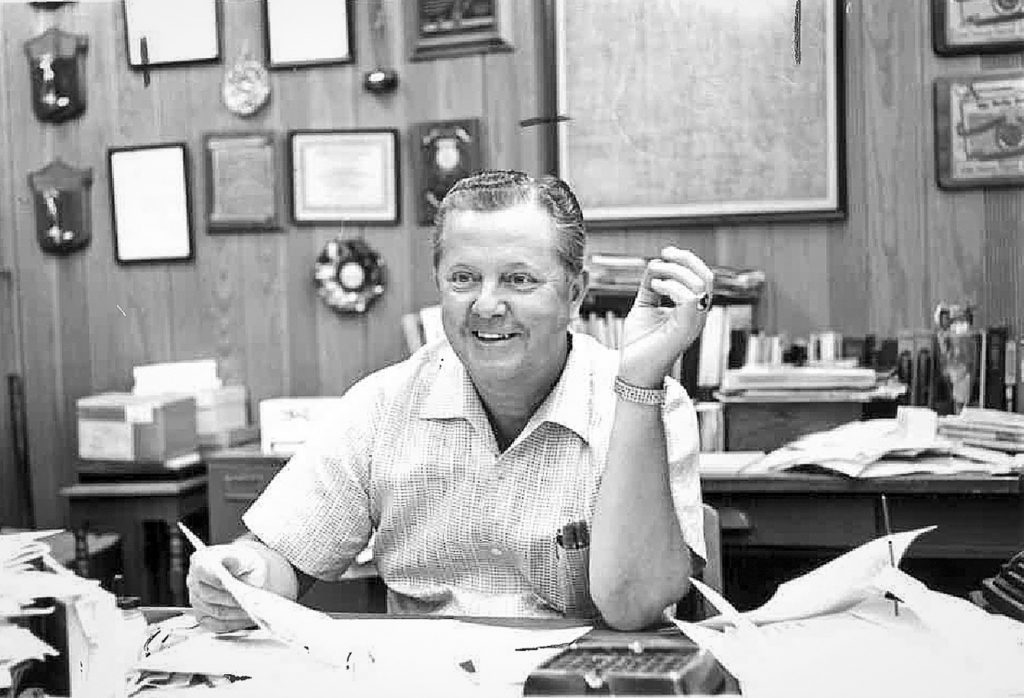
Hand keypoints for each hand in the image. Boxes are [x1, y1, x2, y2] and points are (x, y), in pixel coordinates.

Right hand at [186, 543, 268, 631]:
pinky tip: (247, 619)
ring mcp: (196, 601)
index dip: (221, 582)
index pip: (207, 573)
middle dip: (233, 601)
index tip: (237, 588)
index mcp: (201, 561)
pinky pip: (217, 625)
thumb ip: (241, 564)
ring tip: (254, 612)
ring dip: (236, 614)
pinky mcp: (202, 617)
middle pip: (211, 596)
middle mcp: (193, 581)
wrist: (243, 572)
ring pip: (216, 612)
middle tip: (251, 603)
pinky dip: (234, 624)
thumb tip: (242, 580)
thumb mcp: (245, 556)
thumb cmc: (243, 563)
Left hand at [619, 247, 713, 386]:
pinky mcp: (685, 330)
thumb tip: (655, 264)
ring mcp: (694, 323)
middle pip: (707, 277)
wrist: (632, 370)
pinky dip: (671, 286)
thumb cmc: (640, 342)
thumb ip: (651, 286)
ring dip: (675, 271)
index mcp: (692, 309)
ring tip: (654, 275)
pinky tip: (654, 287)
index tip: (665, 252)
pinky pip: (689, 299)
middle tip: (665, 253)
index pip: (702, 277)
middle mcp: (698, 315)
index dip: (687, 260)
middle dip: (686, 259)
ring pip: (699, 284)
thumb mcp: (645, 307)